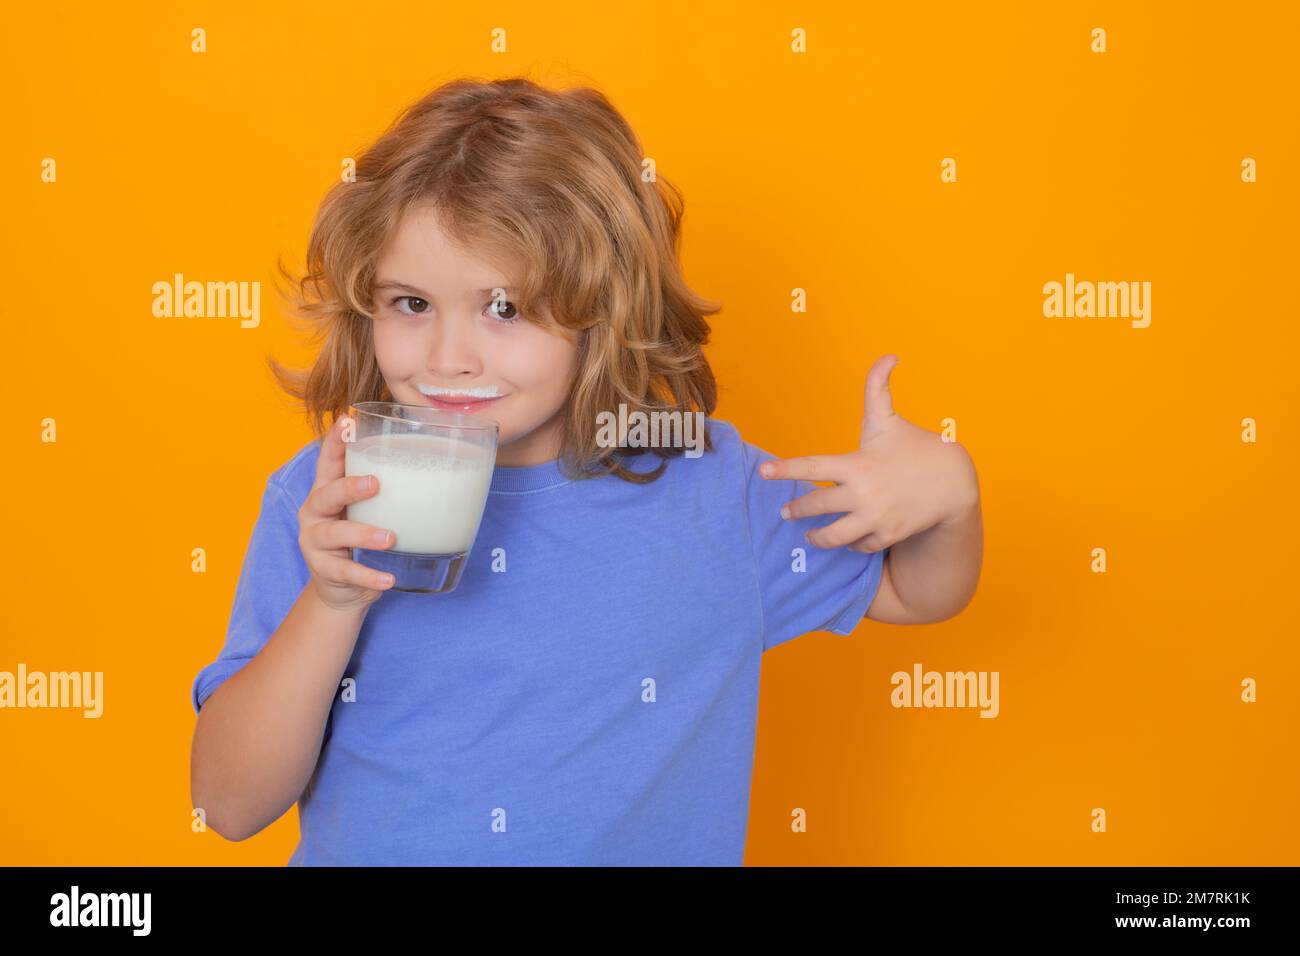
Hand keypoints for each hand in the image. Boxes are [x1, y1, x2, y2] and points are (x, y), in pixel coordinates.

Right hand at [298, 414, 397, 610]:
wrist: (342, 588)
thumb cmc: (362, 538)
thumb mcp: (371, 510)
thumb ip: (389, 490)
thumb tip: (443, 465)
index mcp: (329, 489)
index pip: (329, 460)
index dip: (336, 441)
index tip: (348, 422)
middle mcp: (316, 511)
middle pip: (327, 492)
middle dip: (350, 486)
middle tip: (376, 484)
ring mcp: (316, 541)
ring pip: (335, 533)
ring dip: (364, 533)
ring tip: (391, 538)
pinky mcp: (324, 570)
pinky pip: (347, 572)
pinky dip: (369, 577)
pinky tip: (388, 580)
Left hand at [759, 355, 978, 552]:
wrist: (955, 483)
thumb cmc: (916, 447)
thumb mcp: (891, 420)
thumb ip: (879, 388)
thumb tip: (889, 355)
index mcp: (856, 463)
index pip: (811, 467)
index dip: (784, 469)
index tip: (763, 472)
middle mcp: (862, 494)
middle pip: (814, 506)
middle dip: (795, 509)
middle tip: (784, 512)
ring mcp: (874, 518)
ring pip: (831, 535)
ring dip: (816, 536)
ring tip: (809, 534)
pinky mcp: (887, 536)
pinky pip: (857, 545)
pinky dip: (849, 543)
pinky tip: (845, 537)